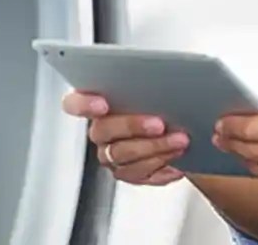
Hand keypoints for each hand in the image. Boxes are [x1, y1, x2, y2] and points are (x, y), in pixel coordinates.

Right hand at [61, 90, 188, 185]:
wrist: (184, 125)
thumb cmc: (164, 99)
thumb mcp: (155, 85)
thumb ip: (145, 83)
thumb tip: (160, 83)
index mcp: (97, 101)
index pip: (74, 103)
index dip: (83, 105)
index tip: (103, 104)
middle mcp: (100, 130)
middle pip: (104, 131)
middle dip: (133, 127)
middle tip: (159, 124)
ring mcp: (111, 154)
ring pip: (123, 156)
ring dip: (155, 148)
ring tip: (180, 140)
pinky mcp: (128, 173)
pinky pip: (139, 174)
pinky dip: (162, 167)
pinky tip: (179, 160)